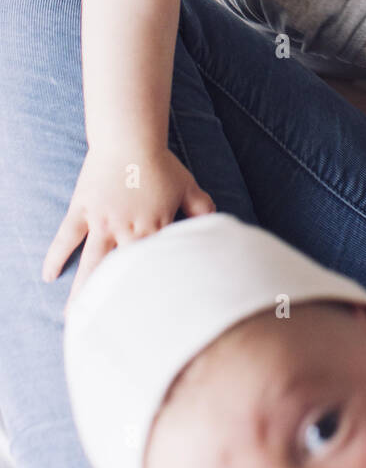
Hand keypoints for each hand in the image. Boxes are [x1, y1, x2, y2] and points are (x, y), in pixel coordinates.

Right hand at [43, 145, 214, 306]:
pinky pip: (66, 237)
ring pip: (91, 263)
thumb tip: (215, 228)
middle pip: (121, 274)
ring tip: (75, 318)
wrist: (130, 137)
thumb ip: (202, 209)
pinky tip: (47, 276)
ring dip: (83, 291)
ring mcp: (101, 222)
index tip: (151, 319)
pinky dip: (55, 255)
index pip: (155, 267)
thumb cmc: (161, 163)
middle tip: (110, 331)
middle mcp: (126, 231)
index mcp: (154, 229)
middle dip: (116, 303)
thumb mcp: (188, 186)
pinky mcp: (83, 211)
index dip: (151, 292)